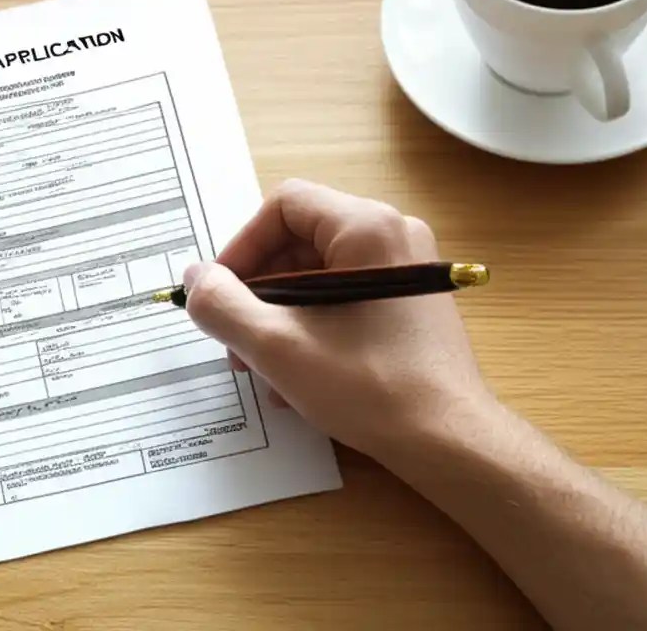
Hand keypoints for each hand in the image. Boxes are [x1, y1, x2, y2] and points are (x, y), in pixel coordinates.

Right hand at [182, 179, 493, 458]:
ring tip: (261, 367)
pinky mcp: (411, 303)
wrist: (450, 440)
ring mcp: (406, 270)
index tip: (220, 293)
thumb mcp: (276, 346)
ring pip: (319, 276)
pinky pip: (345, 298)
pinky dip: (312, 328)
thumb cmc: (371, 388)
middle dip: (257, 292)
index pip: (284, 206)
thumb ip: (223, 306)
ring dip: (279, 318)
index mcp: (366, 228)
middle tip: (235, 340)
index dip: (242, 246)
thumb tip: (196, 280)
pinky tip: (296, 377)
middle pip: (300, 242)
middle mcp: (393, 236)